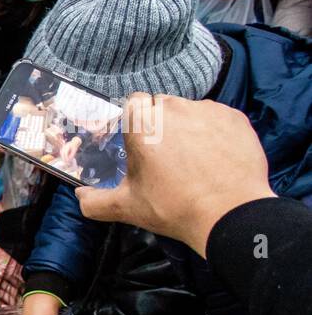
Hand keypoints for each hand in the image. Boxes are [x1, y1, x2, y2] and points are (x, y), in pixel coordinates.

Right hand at [75, 93, 273, 254]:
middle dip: (161, 124)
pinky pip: (217, 118)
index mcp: (142, 124)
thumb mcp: (126, 207)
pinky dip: (214, 132)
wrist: (229, 213)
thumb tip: (80, 195)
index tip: (140, 142)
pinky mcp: (235, 117)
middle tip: (166, 156)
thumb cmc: (172, 207)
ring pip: (190, 111)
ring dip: (188, 127)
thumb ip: (94, 201)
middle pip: (163, 105)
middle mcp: (174, 108)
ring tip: (194, 159)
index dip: (136, 120)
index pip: (133, 102)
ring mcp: (207, 110)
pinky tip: (216, 157)